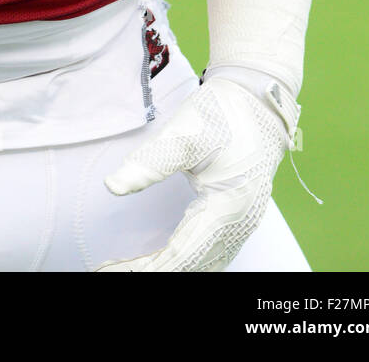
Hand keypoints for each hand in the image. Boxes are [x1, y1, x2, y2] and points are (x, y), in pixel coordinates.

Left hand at [95, 73, 297, 271]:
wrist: (258, 99)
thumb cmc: (223, 113)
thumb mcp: (183, 134)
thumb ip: (149, 164)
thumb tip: (113, 186)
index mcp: (228, 207)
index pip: (181, 253)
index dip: (145, 267)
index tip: (110, 269)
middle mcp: (241, 222)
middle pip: (193, 263)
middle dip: (153, 270)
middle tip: (111, 270)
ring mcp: (245, 221)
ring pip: (206, 262)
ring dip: (170, 267)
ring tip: (133, 267)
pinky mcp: (241, 214)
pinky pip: (214, 251)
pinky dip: (188, 259)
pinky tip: (166, 258)